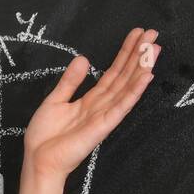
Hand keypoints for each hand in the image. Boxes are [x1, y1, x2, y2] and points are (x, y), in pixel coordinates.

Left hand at [23, 26, 159, 183]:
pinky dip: (135, 91)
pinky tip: (146, 76)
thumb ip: (70, 81)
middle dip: (138, 55)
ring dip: (142, 68)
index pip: (113, 73)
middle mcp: (101, 107)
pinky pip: (122, 106)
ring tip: (154, 48)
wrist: (38, 161)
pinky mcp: (103, 126)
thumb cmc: (44, 137)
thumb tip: (83, 58)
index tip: (137, 34)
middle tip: (152, 33)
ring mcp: (104, 116)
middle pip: (124, 77)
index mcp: (90, 101)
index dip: (125, 54)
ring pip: (127, 88)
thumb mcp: (55, 100)